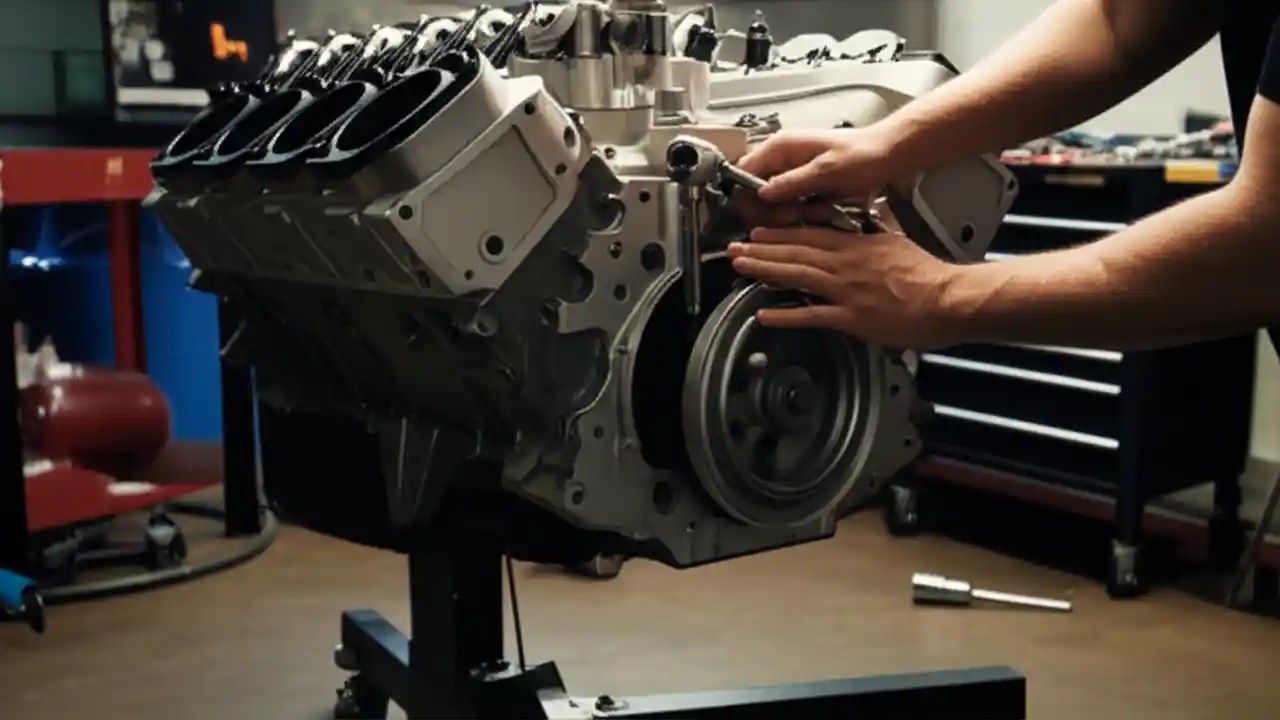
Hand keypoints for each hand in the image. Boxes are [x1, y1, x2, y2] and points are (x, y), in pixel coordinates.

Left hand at [727, 227, 962, 349]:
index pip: (809, 235)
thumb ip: (877, 229)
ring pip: (797, 276)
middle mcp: (846, 265)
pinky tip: (764, 315)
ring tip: (741, 267)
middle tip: (735, 248)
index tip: (758, 232)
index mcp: (856, 245)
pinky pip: (811, 315)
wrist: (947, 299)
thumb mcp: (897, 240)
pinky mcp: (851, 318)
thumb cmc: (927, 274)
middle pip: (795, 253)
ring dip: (765, 271)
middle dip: (761, 249)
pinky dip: (785, 315)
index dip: (779, 234)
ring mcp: (846, 291)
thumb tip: (869, 218)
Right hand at [733, 127, 899, 225]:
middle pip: (756, 192)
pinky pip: (791, 205)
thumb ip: (791, 183)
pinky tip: (821, 211)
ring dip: (792, 213)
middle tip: (800, 214)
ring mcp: (792, 172)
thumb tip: (762, 194)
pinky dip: (804, 213)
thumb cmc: (863, 155)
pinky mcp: (804, 185)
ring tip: (817, 211)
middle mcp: (781, 158)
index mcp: (780, 147)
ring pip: (774, 203)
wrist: (890, 154)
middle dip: (775, 210)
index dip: (748, 196)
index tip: (764, 213)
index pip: (743, 172)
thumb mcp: (825, 171)